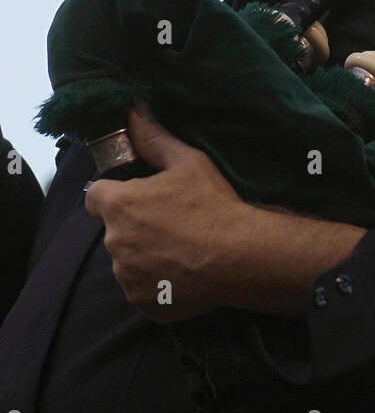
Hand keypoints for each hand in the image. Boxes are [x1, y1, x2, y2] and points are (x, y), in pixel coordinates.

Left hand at [83, 102, 250, 322]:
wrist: (241, 257)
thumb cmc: (214, 206)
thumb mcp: (187, 162)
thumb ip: (153, 137)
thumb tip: (133, 109)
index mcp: (119, 205)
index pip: (95, 196)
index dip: (115, 195)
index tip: (140, 198)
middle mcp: (115, 243)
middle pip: (115, 231)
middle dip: (135, 227)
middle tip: (172, 224)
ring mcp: (127, 277)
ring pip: (128, 262)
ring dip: (145, 257)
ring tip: (181, 250)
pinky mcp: (143, 303)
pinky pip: (143, 290)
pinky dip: (158, 284)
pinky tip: (184, 273)